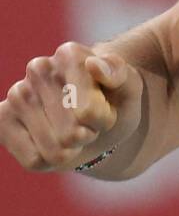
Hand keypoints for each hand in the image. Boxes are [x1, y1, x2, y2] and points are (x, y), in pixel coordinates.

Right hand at [0, 42, 142, 172]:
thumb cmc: (114, 101)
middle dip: (87, 135)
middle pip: (71, 134)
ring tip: (72, 129)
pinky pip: (33, 160)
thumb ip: (120, 74)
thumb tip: (94, 64)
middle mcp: (38, 68)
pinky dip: (50, 161)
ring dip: (71, 149)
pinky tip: (52, 140)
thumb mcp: (130, 88)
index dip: (106, 120)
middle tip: (88, 121)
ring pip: (54, 151)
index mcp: (70, 54)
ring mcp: (16, 94)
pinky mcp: (2, 120)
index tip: (106, 107)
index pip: (89, 112)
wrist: (94, 118)